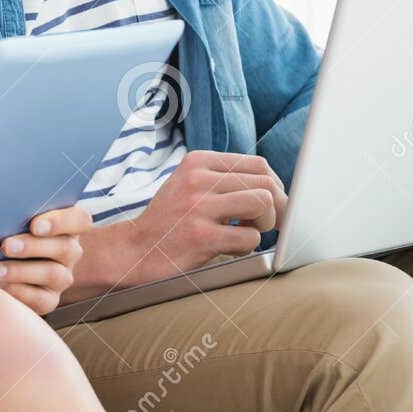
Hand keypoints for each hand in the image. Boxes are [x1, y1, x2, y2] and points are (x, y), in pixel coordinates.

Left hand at [0, 206, 90, 314]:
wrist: (2, 260)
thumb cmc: (9, 229)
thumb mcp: (16, 218)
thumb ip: (16, 211)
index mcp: (67, 225)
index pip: (80, 219)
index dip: (60, 222)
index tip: (34, 225)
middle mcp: (70, 251)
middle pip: (64, 248)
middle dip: (32, 247)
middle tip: (5, 246)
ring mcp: (62, 276)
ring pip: (52, 274)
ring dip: (19, 271)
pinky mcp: (50, 299)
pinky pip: (41, 299)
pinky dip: (18, 292)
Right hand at [73, 151, 285, 293]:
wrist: (134, 249)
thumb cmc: (169, 221)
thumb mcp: (188, 185)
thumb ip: (223, 179)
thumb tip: (273, 186)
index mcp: (196, 162)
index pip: (258, 164)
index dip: (274, 187)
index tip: (272, 205)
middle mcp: (197, 179)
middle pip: (265, 183)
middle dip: (278, 207)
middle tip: (269, 224)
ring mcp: (198, 206)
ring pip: (262, 203)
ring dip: (265, 224)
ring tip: (247, 232)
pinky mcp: (201, 236)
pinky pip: (249, 237)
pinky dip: (247, 246)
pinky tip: (230, 248)